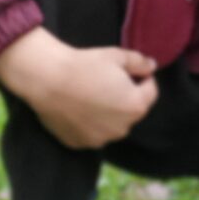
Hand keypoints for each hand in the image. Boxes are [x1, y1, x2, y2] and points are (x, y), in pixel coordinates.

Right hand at [0, 28, 157, 148]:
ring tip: (90, 94)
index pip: (151, 91)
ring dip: (108, 113)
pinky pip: (91, 133)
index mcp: (136, 106)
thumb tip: (152, 66)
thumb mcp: (116, 56)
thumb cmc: (84, 65)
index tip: (129, 70)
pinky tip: (77, 107)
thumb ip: (139, 62)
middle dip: (125, 96)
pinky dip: (89, 123)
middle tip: (106, 80)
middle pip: (131, 110)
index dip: (143, 78)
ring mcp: (100, 139)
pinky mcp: (80, 143)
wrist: (47, 79)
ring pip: (111, 124)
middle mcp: (122, 128)